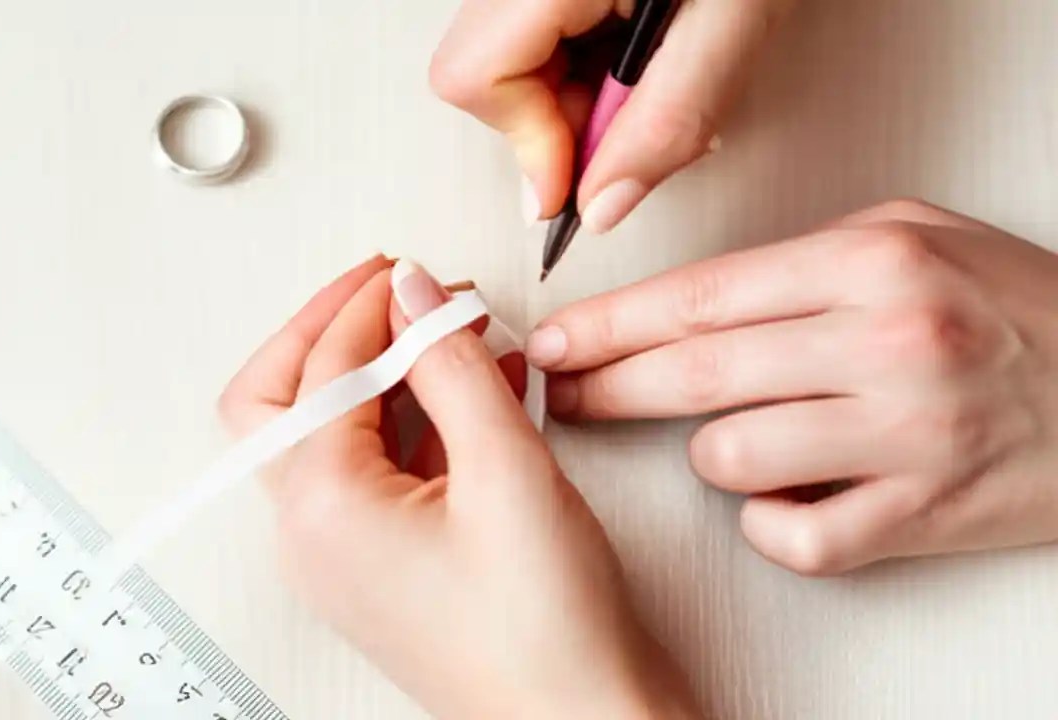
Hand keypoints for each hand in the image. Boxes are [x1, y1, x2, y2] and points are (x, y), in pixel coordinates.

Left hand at [219, 257, 699, 718]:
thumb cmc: (543, 634)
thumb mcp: (506, 471)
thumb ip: (450, 365)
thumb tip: (414, 293)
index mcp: (322, 508)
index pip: (325, 369)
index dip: (377, 307)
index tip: (426, 275)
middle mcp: (313, 534)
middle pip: (283, 399)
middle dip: (335, 332)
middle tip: (392, 289)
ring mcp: (343, 554)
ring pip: (331, 432)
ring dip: (383, 373)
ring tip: (450, 333)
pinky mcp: (382, 565)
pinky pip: (376, 472)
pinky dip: (413, 422)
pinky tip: (474, 393)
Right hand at [430, 0, 796, 231]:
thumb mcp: (733, 23)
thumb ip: (667, 120)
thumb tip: (601, 206)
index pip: (477, 76)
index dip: (529, 145)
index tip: (578, 188)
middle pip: (482, 73)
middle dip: (554, 123)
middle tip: (630, 120)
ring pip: (506, 61)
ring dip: (574, 98)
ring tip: (648, 78)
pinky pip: (535, 38)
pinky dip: (584, 68)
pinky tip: (636, 54)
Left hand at [526, 199, 1057, 575]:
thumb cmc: (1016, 309)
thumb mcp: (913, 237)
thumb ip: (800, 259)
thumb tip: (688, 302)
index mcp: (870, 266)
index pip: (696, 299)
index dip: (608, 325)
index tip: (554, 343)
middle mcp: (885, 346)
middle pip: (692, 376)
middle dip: (608, 389)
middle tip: (571, 397)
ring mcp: (906, 437)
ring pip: (730, 459)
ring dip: (711, 454)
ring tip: (734, 439)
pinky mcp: (923, 515)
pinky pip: (796, 537)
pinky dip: (770, 522)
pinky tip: (785, 496)